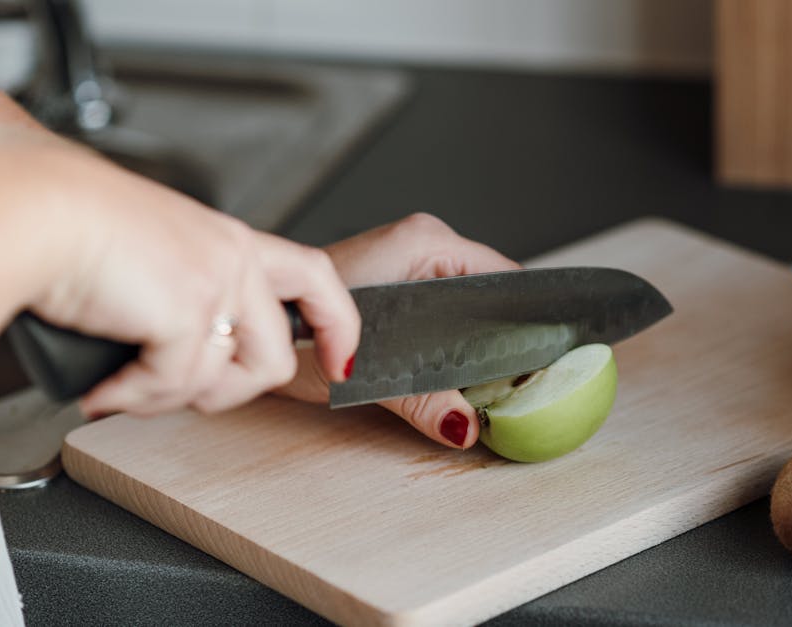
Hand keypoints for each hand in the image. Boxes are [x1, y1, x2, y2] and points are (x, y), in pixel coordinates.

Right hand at [9, 134, 360, 415]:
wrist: (33, 211)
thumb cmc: (68, 228)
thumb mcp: (152, 256)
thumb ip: (185, 294)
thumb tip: (182, 352)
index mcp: (229, 242)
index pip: (315, 278)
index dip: (338, 326)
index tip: (342, 361)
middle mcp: (232, 258)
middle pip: (277, 357)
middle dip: (228, 393)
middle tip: (176, 389)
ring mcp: (216, 284)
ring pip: (230, 381)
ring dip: (172, 397)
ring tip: (128, 381)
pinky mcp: (189, 310)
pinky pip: (177, 386)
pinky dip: (132, 397)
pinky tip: (105, 385)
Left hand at [275, 213, 519, 448]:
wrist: (248, 318)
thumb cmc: (292, 327)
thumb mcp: (363, 372)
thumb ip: (420, 399)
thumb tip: (466, 428)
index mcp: (426, 245)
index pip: (507, 280)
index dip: (527, 324)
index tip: (543, 365)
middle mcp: (426, 244)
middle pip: (495, 294)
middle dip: (507, 340)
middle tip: (522, 386)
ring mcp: (414, 260)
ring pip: (474, 305)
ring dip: (483, 345)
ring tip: (496, 387)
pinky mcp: (401, 281)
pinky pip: (449, 309)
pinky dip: (458, 342)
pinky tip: (461, 376)